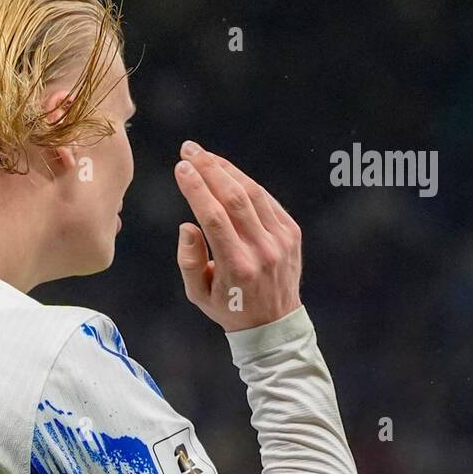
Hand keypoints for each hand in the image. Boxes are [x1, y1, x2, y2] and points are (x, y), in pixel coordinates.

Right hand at [172, 140, 302, 332]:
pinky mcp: (291, 233)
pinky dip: (246, 183)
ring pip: (253, 194)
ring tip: (205, 155)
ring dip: (227, 169)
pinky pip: (267, 200)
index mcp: (237, 267)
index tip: (181, 167)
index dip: (196, 189)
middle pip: (235, 198)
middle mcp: (262, 250)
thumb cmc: (229, 308)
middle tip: (188, 149)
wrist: (274, 324)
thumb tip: (187, 224)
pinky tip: (227, 172)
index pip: (214, 218)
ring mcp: (281, 241)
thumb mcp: (197, 295)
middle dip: (210, 169)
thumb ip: (189, 260)